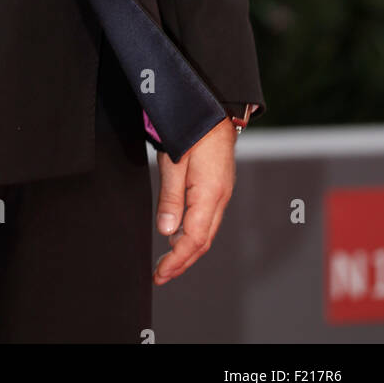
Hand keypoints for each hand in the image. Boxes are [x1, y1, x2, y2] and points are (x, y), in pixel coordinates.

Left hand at [153, 117, 235, 285]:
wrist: (215, 107)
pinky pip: (208, 218)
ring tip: (167, 262)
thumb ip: (171, 198)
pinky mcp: (219, 186)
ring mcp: (222, 192)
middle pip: (203, 241)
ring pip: (207, 231)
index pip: (194, 239)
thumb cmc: (193, 129)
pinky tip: (180, 235)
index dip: (177, 260)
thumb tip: (166, 232)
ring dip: (188, 249)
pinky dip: (194, 233)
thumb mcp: (175, 161)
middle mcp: (221, 198)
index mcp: (210, 194)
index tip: (160, 273)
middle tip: (161, 275)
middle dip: (182, 261)